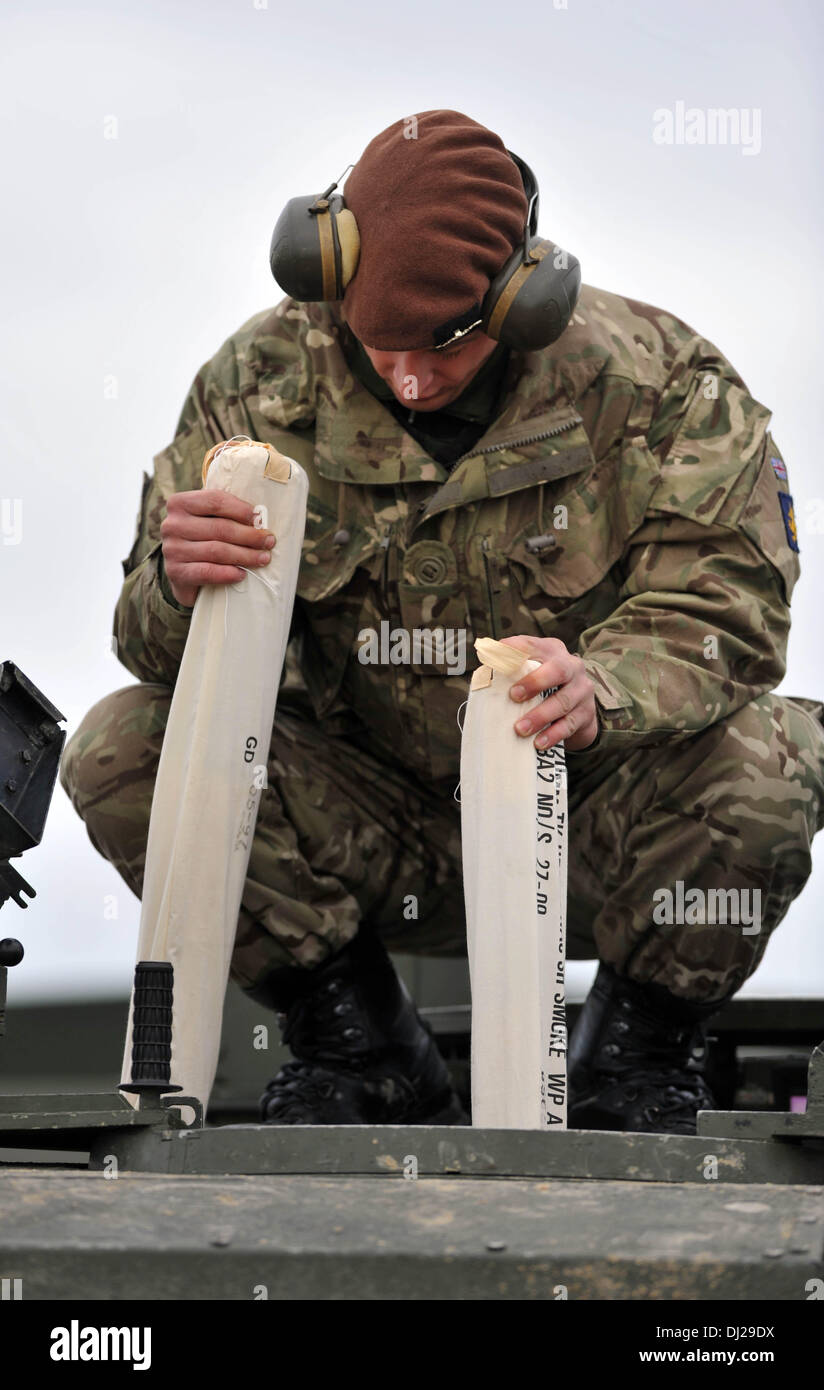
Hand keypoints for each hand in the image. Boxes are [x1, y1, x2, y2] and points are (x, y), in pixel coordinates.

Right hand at [160, 489, 276, 607]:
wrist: (182, 572)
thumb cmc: (202, 539)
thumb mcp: (208, 520)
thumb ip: (226, 514)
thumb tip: (260, 517)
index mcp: (179, 503)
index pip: (215, 501)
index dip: (241, 509)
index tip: (260, 519)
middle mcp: (172, 524)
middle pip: (219, 528)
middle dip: (249, 535)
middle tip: (269, 541)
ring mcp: (171, 549)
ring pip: (216, 550)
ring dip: (245, 555)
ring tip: (263, 558)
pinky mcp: (175, 572)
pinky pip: (206, 571)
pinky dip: (227, 573)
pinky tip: (242, 574)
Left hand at [500, 635, 598, 751]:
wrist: (579, 711)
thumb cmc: (546, 688)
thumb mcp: (533, 672)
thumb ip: (512, 670)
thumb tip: (482, 672)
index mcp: (552, 652)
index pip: (533, 645)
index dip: (516, 648)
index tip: (498, 654)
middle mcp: (572, 666)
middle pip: (558, 670)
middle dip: (535, 682)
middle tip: (514, 695)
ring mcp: (581, 690)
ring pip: (562, 702)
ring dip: (540, 716)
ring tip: (520, 729)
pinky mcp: (586, 713)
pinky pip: (569, 725)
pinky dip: (552, 734)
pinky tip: (538, 743)